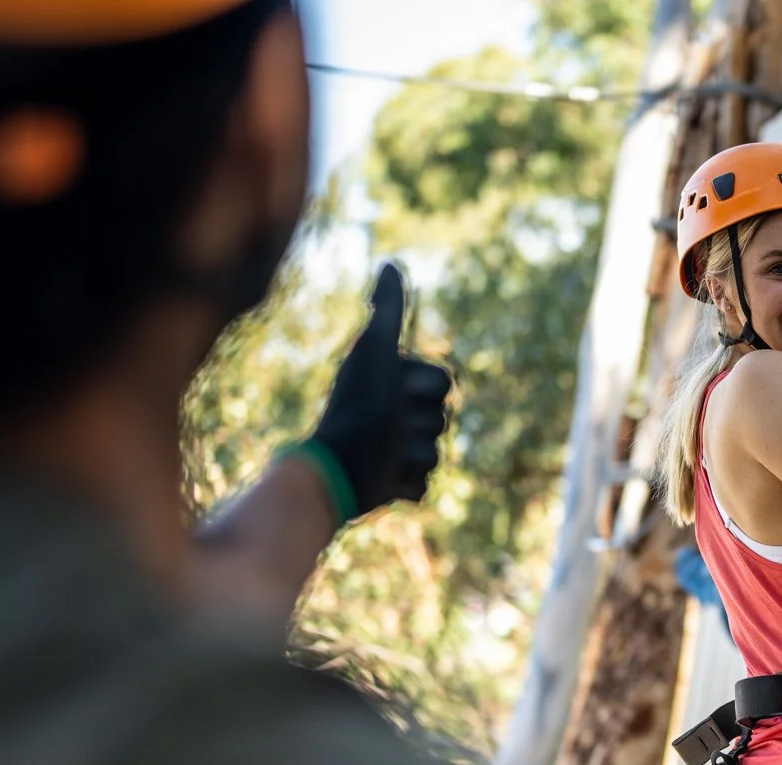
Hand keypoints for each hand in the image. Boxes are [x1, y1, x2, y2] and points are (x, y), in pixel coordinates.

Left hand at [306, 262, 454, 521]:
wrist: (337, 467)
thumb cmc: (358, 406)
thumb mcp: (376, 353)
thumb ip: (388, 313)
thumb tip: (390, 264)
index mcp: (395, 384)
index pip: (444, 384)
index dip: (425, 390)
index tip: (396, 392)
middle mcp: (398, 414)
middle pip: (442, 419)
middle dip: (419, 425)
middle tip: (388, 426)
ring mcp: (400, 452)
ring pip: (434, 454)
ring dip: (412, 456)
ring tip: (384, 455)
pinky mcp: (399, 484)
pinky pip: (423, 483)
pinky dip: (406, 484)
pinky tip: (385, 480)